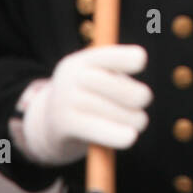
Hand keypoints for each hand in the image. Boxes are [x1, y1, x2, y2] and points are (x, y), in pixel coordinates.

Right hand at [17, 45, 152, 166]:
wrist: (46, 123)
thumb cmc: (86, 97)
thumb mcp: (97, 80)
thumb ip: (118, 81)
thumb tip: (140, 97)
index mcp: (82, 61)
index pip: (109, 56)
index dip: (127, 57)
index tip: (141, 60)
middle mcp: (71, 77)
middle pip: (117, 86)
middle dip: (139, 95)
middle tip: (145, 100)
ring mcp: (65, 100)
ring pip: (113, 111)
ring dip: (134, 119)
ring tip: (139, 122)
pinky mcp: (64, 125)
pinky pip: (98, 129)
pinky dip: (117, 135)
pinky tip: (130, 137)